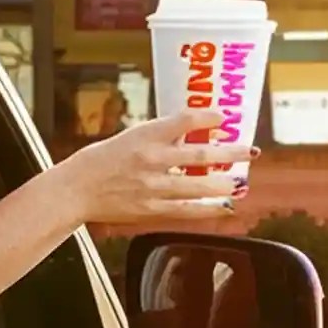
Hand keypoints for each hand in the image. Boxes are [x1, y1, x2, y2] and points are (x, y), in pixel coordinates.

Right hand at [64, 109, 258, 223]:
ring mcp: (154, 187)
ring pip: (200, 185)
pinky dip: (211, 208)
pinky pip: (189, 210)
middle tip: (250, 150)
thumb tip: (195, 135)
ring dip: (226, 183)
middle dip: (231, 153)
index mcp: (145, 136)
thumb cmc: (102, 160)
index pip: (185, 120)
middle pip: (201, 155)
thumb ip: (162, 136)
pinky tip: (227, 206)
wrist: (77, 189)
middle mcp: (152, 159)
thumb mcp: (132, 137)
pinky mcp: (152, 209)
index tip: (224, 117)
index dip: (209, 118)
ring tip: (242, 180)